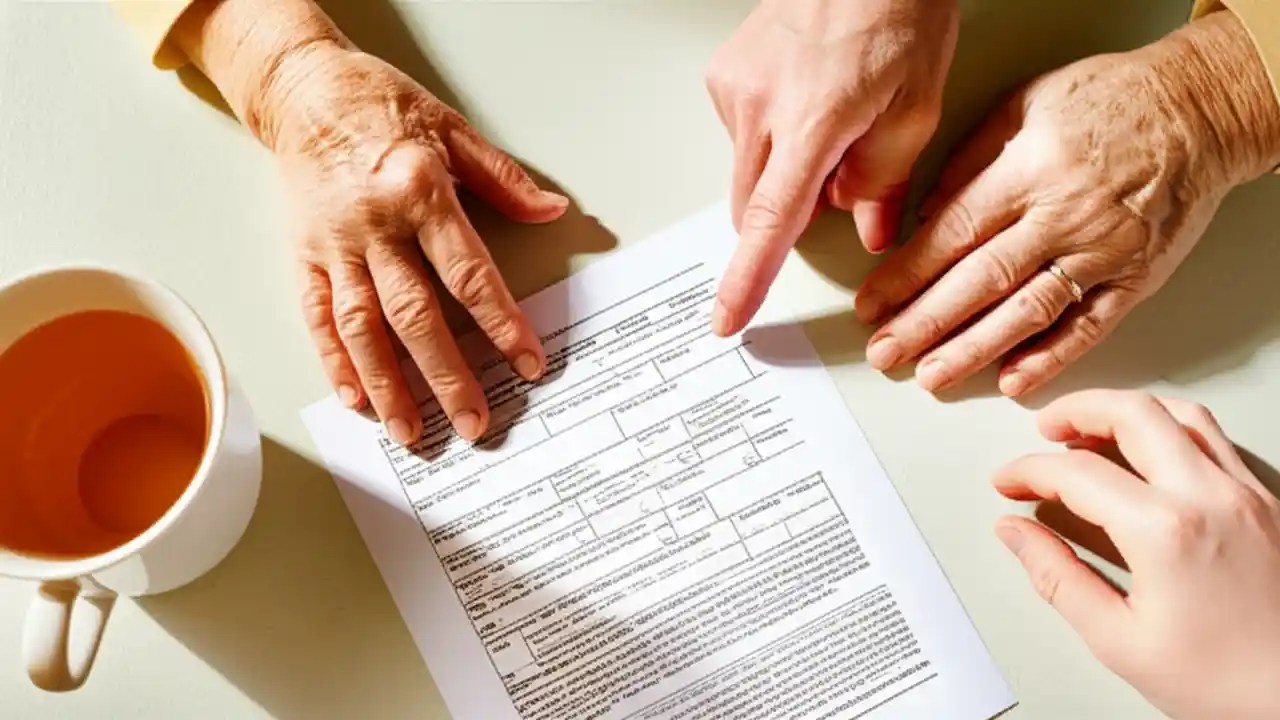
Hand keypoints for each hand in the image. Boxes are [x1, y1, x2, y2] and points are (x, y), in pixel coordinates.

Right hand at [173, 0, 567, 445]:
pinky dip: (336, 361)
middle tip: (474, 423)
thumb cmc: (381, 105)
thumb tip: (552, 211)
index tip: (528, 364)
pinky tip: (357, 398)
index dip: (502, 324)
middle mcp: (376, 226)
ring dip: (389, 385)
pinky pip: (318, 316)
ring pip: (363, 328)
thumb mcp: (453, 129)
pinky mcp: (304, 255)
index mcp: (419, 192)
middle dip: (448, 376)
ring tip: (414, 431)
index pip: (470, 274)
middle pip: (416, 316)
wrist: (304, 87)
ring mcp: (335, 246)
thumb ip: (504, 179)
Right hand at [705, 0, 957, 335]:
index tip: (728, 318)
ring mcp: (734, 87)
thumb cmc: (896, 13)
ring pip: (750, 171)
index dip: (747, 278)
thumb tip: (867, 231)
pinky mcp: (724, 74)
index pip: (770, 221)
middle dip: (793, 210)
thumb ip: (886, 181)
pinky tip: (805, 95)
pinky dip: (773, 135)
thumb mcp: (916, 108)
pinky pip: (742, 134)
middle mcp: (759, 105)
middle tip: (842, 166)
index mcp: (813, 121)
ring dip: (786, 168)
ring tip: (830, 112)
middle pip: (757, 206)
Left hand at [855, 11, 1279, 396]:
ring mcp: (1103, 252)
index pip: (951, 235)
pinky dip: (1050, 358)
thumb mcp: (1024, 104)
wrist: (1198, 109)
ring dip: (974, 350)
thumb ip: (969, 162)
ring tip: (932, 375)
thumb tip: (925, 217)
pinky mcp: (1136, 278)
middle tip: (885, 352)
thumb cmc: (1107, 100)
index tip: (871, 305)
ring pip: (1027, 312)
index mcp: (1029, 172)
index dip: (905, 276)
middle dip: (925, 323)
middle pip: (980, 281)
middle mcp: (1064, 217)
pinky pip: (1088, 327)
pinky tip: (1012, 380)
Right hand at [994, 389, 1279, 718]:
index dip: (1029, 470)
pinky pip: (1213, 438)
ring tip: (1092, 429)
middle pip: (1132, 414)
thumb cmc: (1230, 685)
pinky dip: (1169, 428)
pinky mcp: (1267, 503)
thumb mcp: (1120, 641)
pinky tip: (1150, 453)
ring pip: (1179, 413)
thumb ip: (1058, 578)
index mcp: (1166, 532)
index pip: (1076, 473)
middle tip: (1045, 429)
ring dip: (1126, 411)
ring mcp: (1246, 495)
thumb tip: (1016, 535)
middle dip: (1076, 410)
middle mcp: (1210, 498)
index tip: (1009, 482)